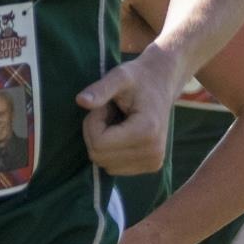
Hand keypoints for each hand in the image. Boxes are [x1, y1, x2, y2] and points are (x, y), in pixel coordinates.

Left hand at [78, 46, 178, 175]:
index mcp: (147, 132)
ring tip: (117, 121)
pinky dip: (111, 151)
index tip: (104, 105)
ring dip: (102, 142)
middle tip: (109, 112)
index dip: (93, 123)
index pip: (98, 144)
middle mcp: (153, 153)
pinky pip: (114, 167)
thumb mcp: (119, 76)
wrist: (162, 83)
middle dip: (96, 133)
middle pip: (99, 156)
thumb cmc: (138, 78)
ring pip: (104, 164)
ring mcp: (154, 163)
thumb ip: (100, 89)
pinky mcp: (151, 166)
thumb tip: (81, 101)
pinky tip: (123, 133)